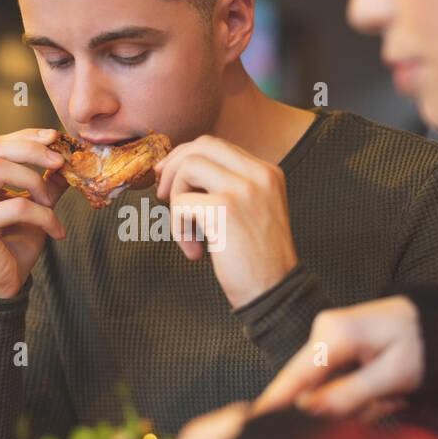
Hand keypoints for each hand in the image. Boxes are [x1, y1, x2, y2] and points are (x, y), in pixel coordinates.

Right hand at [0, 128, 70, 297]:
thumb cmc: (11, 248)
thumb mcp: (33, 210)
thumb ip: (44, 186)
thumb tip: (66, 163)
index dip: (24, 137)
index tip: (53, 137)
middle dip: (31, 149)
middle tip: (59, 160)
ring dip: (34, 182)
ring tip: (51, 204)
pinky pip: (15, 206)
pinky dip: (42, 215)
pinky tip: (56, 230)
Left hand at [153, 135, 297, 307]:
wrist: (275, 292)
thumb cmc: (258, 261)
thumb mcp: (252, 211)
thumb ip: (228, 188)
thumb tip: (183, 171)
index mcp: (267, 172)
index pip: (217, 145)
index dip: (186, 156)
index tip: (168, 176)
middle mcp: (259, 174)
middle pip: (202, 146)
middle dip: (173, 166)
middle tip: (163, 193)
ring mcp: (244, 188)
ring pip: (189, 167)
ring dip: (176, 199)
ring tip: (186, 231)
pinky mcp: (225, 208)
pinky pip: (181, 203)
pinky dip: (178, 228)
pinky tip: (194, 251)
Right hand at [254, 296, 424, 420]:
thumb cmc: (423, 346)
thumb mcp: (393, 376)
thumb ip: (349, 395)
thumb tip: (307, 409)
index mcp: (334, 335)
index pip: (295, 376)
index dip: (273, 402)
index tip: (249, 424)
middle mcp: (322, 333)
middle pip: (309, 388)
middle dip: (344, 407)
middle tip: (386, 404)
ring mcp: (326, 339)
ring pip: (323, 390)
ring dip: (356, 403)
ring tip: (391, 396)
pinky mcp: (333, 348)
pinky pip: (332, 384)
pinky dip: (356, 395)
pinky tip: (383, 391)